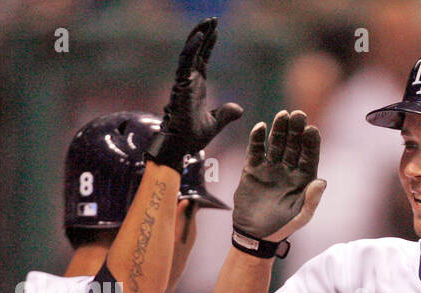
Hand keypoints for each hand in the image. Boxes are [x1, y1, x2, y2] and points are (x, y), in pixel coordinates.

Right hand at [146, 17, 242, 168]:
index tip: (215, 31)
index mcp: (196, 86)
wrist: (183, 146)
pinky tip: (201, 36)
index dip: (208, 45)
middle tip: (212, 19)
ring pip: (190, 52)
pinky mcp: (181, 84)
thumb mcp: (216, 123)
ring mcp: (184, 81)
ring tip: (208, 21)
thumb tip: (239, 109)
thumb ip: (226, 114)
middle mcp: (189, 80)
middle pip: (196, 51)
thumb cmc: (194, 136)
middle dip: (204, 34)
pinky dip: (193, 48)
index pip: (202, 59)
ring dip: (199, 35)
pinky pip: (186, 62)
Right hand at [232, 110, 325, 241]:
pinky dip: (257, 138)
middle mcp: (289, 169)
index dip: (311, 143)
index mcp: (304, 179)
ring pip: (276, 143)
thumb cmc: (282, 227)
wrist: (255, 234)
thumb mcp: (300, 216)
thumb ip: (312, 199)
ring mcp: (271, 167)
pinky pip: (256, 150)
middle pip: (294, 145)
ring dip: (279, 129)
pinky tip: (260, 127)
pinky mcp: (253, 168)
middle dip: (296, 130)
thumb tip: (322, 182)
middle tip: (298, 114)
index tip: (312, 129)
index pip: (310, 156)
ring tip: (282, 115)